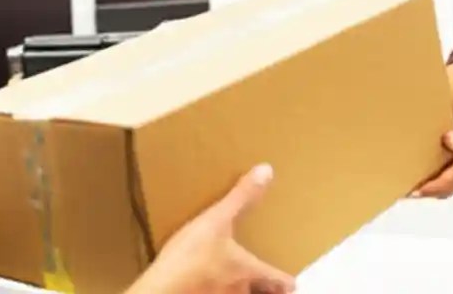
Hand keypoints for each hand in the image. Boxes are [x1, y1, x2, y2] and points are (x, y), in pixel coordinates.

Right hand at [129, 165, 295, 293]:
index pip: (281, 282)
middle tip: (263, 281)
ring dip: (237, 290)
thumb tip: (267, 170)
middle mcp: (240, 292)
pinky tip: (201, 284)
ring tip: (230, 279)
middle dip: (263, 289)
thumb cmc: (192, 256)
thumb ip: (241, 198)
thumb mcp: (216, 221)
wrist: (161, 290)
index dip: (287, 280)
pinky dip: (211, 291)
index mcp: (248, 271)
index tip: (290, 278)